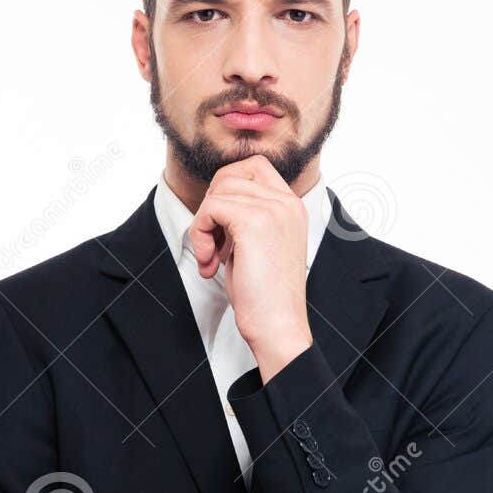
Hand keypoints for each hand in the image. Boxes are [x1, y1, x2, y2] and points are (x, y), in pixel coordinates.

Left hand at [185, 154, 311, 379]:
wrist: (278, 325)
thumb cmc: (266, 296)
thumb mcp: (259, 246)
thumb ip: (245, 218)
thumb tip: (214, 203)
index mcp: (292, 207)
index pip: (254, 167)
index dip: (226, 189)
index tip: (221, 226)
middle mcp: (286, 202)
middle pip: (231, 175)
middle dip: (211, 206)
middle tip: (212, 243)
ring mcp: (272, 209)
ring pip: (217, 192)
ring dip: (204, 225)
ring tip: (211, 258)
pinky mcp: (254, 222)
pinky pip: (211, 208)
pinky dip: (201, 233)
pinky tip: (211, 262)